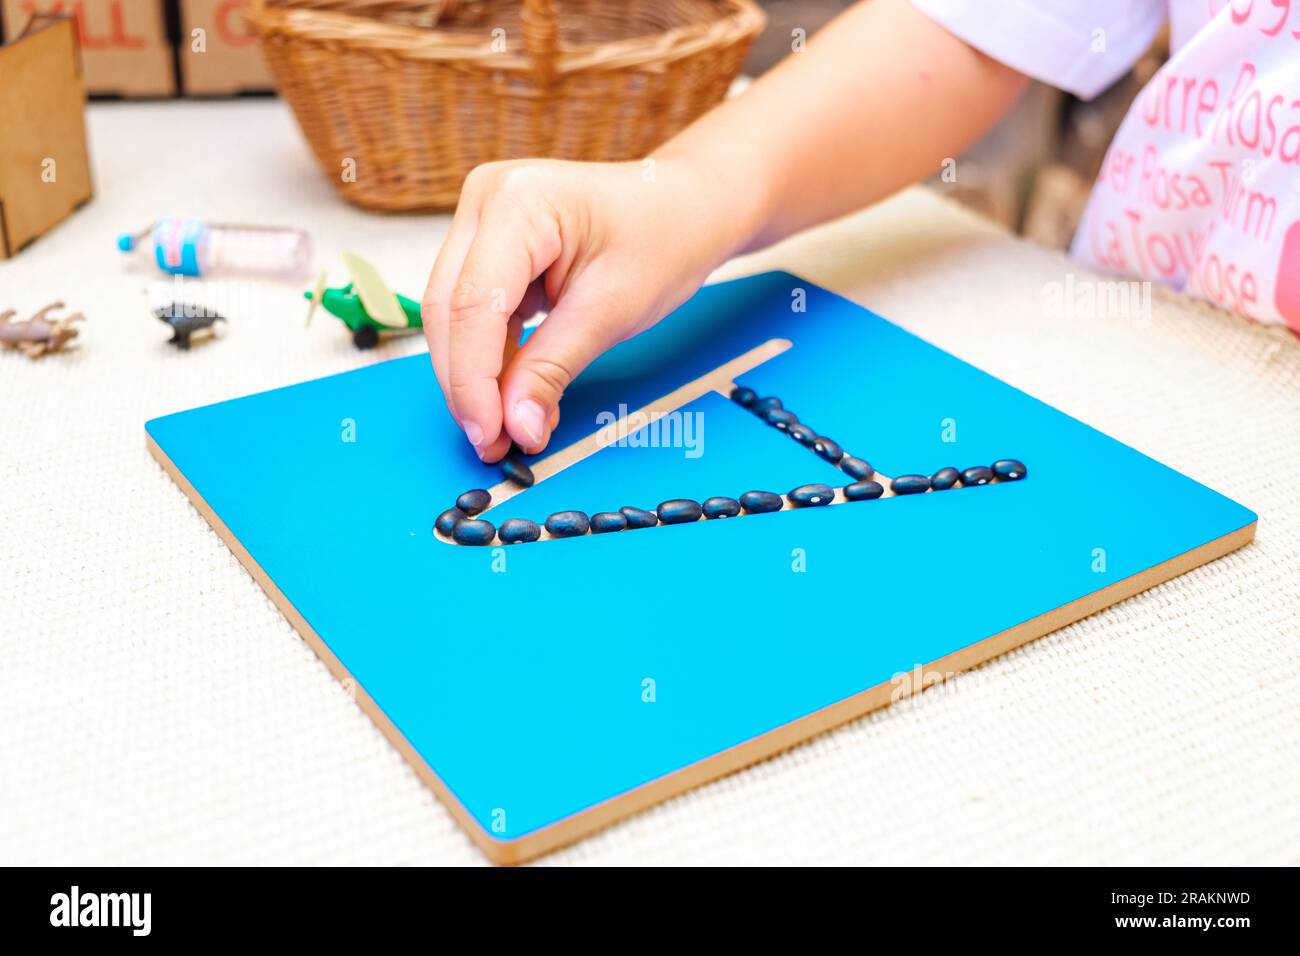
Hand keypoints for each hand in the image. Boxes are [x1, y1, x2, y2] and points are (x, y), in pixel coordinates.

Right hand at [421, 156, 756, 461]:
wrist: (685, 207)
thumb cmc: (662, 238)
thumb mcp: (611, 311)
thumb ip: (552, 369)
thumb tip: (514, 426)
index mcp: (518, 202)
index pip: (472, 305)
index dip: (473, 380)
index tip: (488, 433)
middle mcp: (487, 201)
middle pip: (450, 311)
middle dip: (467, 386)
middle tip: (493, 443)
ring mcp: (483, 222)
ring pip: (453, 317)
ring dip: (475, 379)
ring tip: (506, 430)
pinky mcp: (490, 249)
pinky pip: (474, 314)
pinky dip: (491, 361)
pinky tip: (514, 399)